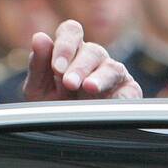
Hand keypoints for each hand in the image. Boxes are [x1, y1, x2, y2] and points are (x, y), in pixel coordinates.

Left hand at [22, 19, 141, 100]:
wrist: (65, 136)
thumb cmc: (52, 107)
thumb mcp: (38, 90)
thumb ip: (37, 64)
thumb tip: (40, 37)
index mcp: (70, 52)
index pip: (71, 32)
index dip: (65, 45)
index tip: (56, 67)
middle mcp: (93, 59)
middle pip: (92, 50)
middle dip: (79, 67)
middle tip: (69, 83)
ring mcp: (112, 74)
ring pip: (112, 67)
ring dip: (100, 78)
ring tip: (89, 88)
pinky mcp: (128, 92)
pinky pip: (130, 90)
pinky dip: (121, 96)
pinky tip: (110, 104)